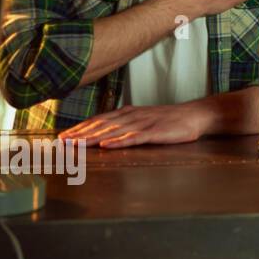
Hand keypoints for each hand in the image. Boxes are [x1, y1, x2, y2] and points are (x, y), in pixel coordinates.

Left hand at [58, 103, 210, 148]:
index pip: (100, 119)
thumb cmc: (171, 120)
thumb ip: (128, 123)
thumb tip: (108, 132)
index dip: (81, 127)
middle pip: (102, 125)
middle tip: (62, 141)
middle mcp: (133, 116)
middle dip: (80, 133)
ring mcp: (144, 124)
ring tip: (76, 144)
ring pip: (113, 131)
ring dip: (93, 137)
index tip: (64, 135)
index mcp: (130, 112)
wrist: (196, 115)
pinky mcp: (155, 133)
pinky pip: (134, 138)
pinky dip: (119, 141)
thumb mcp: (146, 118)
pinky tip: (107, 145)